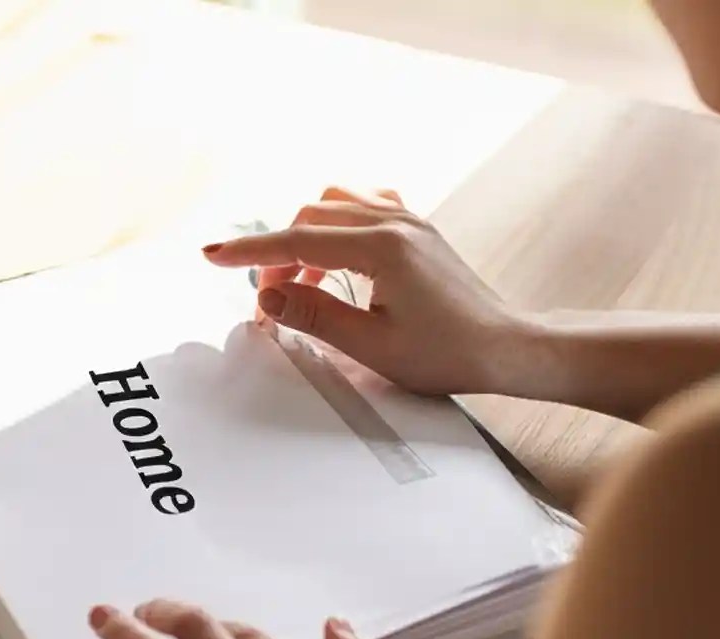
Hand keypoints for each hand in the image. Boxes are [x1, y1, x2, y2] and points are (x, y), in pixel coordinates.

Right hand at [205, 187, 527, 395]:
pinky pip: (360, 204)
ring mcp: (408, 220)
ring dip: (303, 235)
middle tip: (267, 301)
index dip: (250, 251)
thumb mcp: (372, 346)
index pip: (298, 240)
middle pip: (310, 218)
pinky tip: (331, 253)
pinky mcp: (415, 228)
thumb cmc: (449, 353)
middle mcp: (395, 223)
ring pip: (332, 204)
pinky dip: (333, 223)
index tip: (212, 256)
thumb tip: (267, 294)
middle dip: (277, 255)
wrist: (506, 347)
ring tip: (298, 280)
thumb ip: (314, 314)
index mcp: (383, 248)